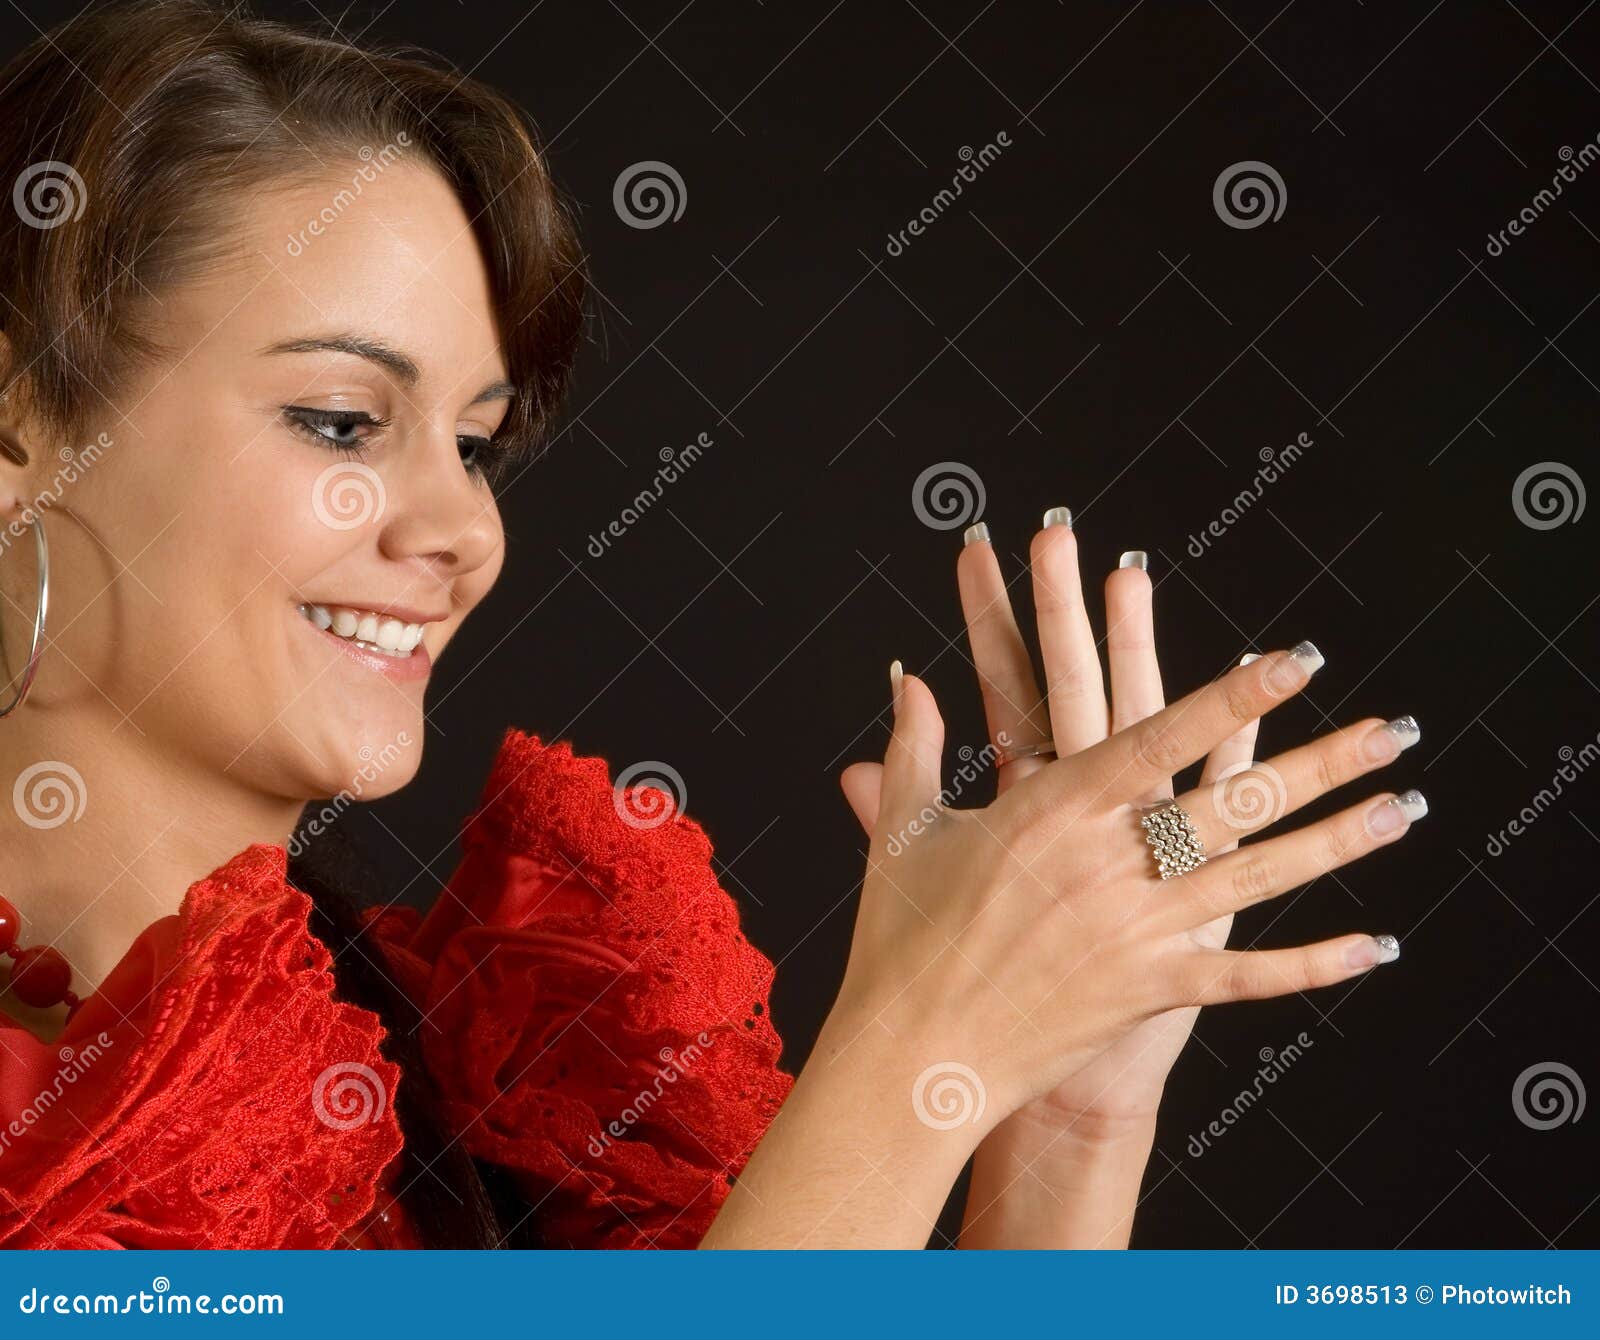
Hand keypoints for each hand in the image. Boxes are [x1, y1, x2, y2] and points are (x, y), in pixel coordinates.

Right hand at [830, 572, 1419, 1136]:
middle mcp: (1110, 862)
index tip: (1295, 659)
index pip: (1160, 736)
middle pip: (1237, 801)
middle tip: (1392, 728)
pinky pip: (1244, 979)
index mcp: (1052, 809)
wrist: (912, 1056)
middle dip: (1324, 760)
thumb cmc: (900, 940)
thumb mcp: (903, 830)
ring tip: (1403, 807)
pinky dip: (1312, 965)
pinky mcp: (1148, 990)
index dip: (1233, 695)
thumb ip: (913, 745)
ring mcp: (1137, 930)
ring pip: (1258, 877)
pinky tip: (1373, 947)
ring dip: (1337, 841)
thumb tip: (908, 679)